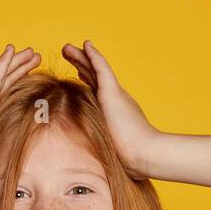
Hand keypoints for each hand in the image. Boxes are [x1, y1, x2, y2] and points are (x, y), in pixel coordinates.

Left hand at [62, 40, 159, 180]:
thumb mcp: (109, 150)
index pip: (96, 91)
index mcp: (112, 111)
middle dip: (81, 64)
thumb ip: (100, 147)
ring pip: (95, 69)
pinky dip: (93, 56)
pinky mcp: (113, 93)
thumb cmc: (129, 160)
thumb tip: (88, 163)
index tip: (77, 71)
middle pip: (93, 77)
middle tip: (68, 52)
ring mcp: (114, 95)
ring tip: (67, 47)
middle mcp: (114, 99)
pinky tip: (85, 46)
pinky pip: (101, 69)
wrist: (143, 155)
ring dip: (81, 57)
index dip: (86, 78)